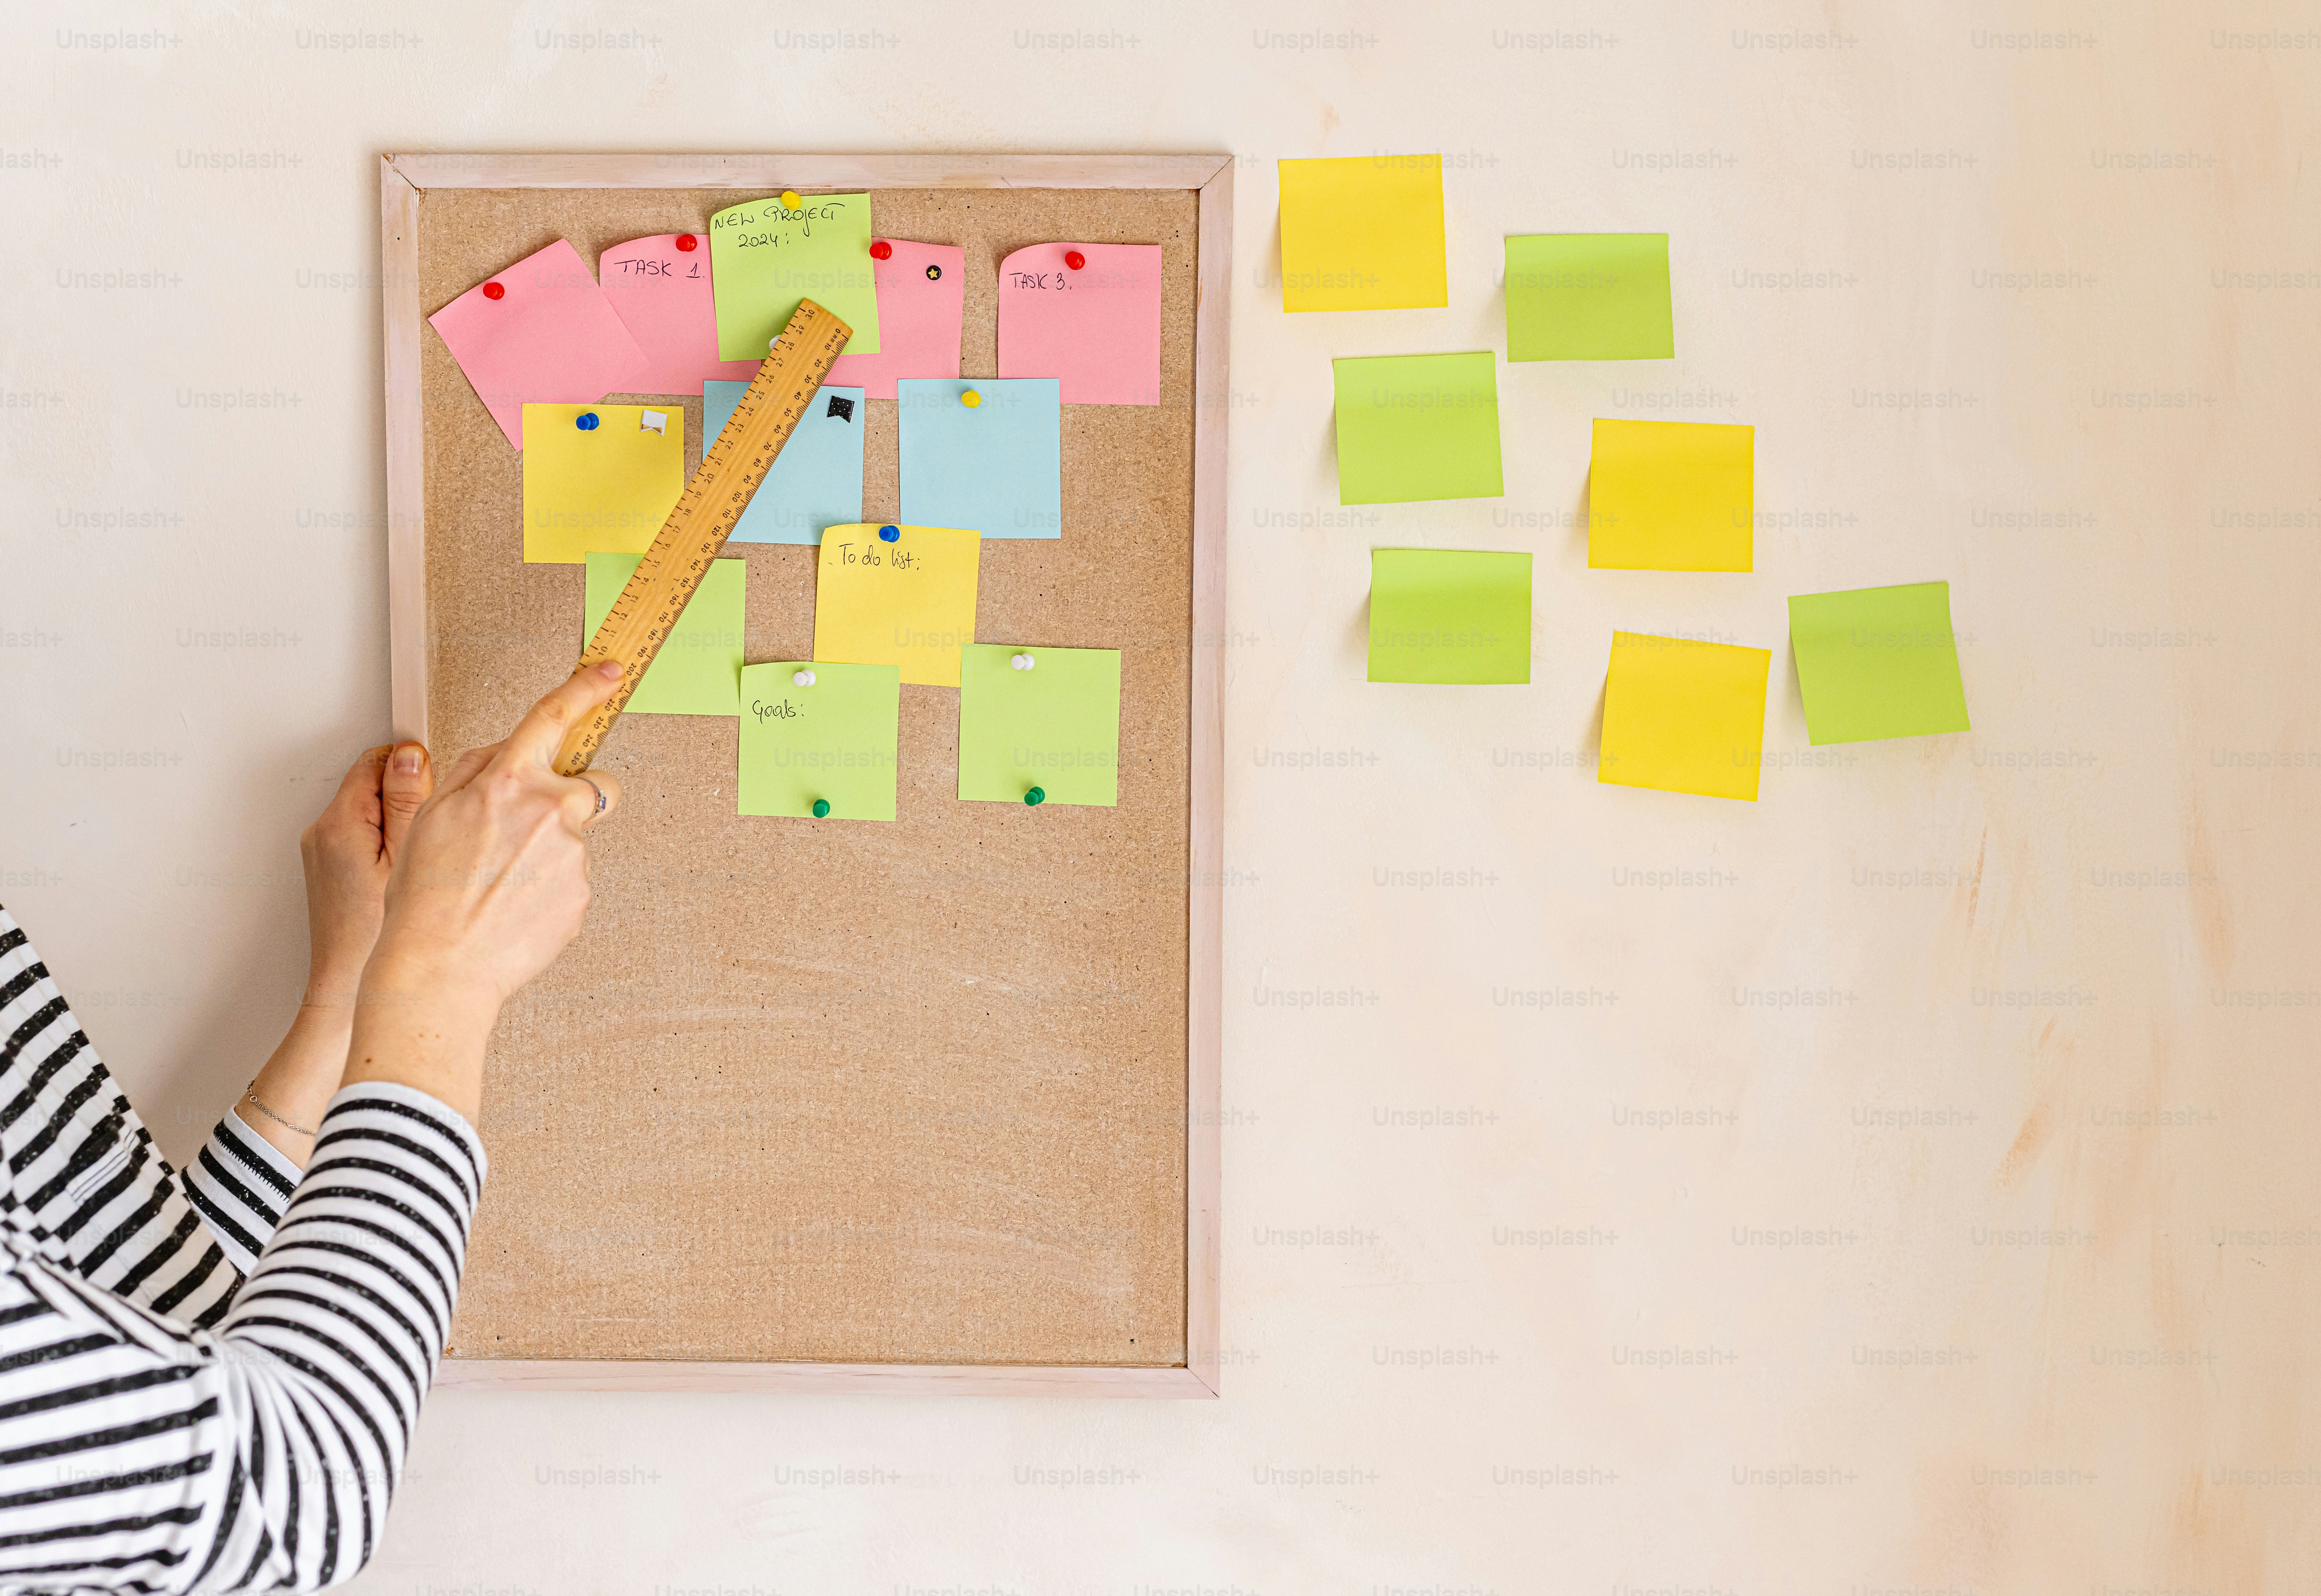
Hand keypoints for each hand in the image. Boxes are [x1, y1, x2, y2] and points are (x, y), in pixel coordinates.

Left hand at [299, 743, 434, 1007]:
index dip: (412, 768)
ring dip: (397, 823)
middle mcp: (322, 832)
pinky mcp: (329, 867)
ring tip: (420, 859)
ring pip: (369, 809)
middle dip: (407, 798)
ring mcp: (323, 850)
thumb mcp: (406, 860)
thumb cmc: (377, 937)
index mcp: (340, 824)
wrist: (347, 988)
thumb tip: (410, 757)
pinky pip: (362, 835)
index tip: (438, 789)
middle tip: (432, 834)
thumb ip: (406, 803)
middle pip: (371, 783)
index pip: (375, 761)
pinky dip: (386, 843)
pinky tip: (405, 873)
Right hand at [365, 663, 626, 1020]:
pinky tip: (513, 907)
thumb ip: (474, 773)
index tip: (610, 673)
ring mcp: (572, 854)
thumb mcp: (432, 815)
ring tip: (502, 884)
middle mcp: (550, 811)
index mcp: (507, 782)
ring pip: (574, 838)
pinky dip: (548, 888)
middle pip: (593, 785)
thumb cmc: (426, 894)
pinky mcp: (581, 893)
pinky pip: (571, 878)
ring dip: (549, 851)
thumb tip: (502, 752)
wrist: (441, 964)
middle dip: (576, 795)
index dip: (585, 688)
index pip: (552, 717)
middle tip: (535, 827)